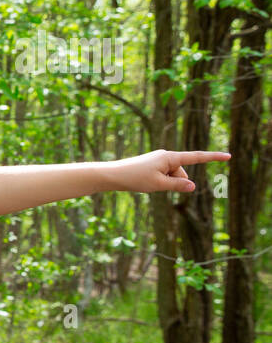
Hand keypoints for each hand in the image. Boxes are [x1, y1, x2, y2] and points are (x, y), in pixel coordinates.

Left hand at [113, 149, 229, 193]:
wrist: (113, 174)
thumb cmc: (135, 178)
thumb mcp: (159, 185)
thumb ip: (178, 185)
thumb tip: (193, 186)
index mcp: (170, 157)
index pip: (196, 157)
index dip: (213, 158)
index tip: (228, 156)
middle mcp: (166, 156)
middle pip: (182, 174)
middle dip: (175, 183)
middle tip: (154, 184)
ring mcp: (160, 160)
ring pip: (173, 177)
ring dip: (165, 184)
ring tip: (147, 182)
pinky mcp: (154, 164)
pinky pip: (164, 176)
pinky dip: (159, 182)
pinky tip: (145, 182)